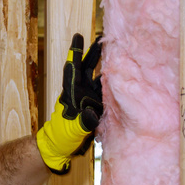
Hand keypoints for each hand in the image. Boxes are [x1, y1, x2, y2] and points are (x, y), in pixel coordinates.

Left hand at [36, 33, 102, 173]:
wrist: (62, 148)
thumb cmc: (62, 138)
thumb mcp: (72, 130)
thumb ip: (83, 122)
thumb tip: (92, 113)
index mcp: (72, 93)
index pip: (74, 69)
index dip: (76, 53)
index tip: (78, 36)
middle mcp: (81, 92)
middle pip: (88, 67)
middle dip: (94, 53)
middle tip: (102, 37)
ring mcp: (88, 98)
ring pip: (98, 77)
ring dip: (105, 64)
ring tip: (115, 51)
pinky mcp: (97, 107)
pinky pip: (106, 91)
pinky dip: (113, 82)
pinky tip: (122, 74)